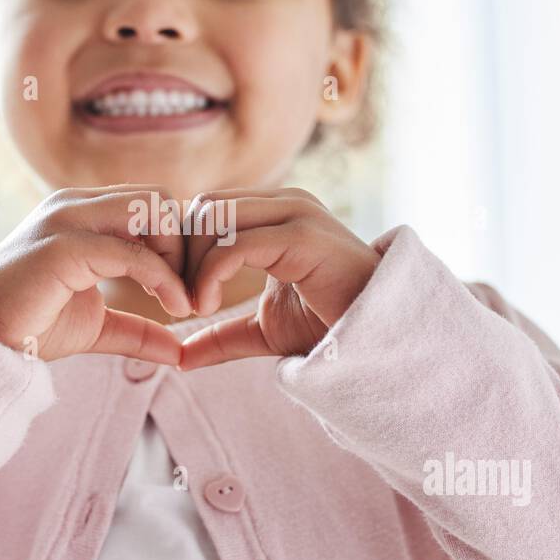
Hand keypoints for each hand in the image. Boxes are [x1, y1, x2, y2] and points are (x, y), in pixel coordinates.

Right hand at [0, 185, 192, 364]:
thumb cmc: (30, 326)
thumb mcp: (97, 326)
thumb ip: (137, 330)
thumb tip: (179, 351)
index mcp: (83, 212)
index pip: (153, 205)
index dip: (179, 245)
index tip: (187, 291)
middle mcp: (75, 204)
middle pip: (160, 199)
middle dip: (185, 245)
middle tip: (190, 293)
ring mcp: (67, 219)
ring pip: (153, 208)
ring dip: (178, 256)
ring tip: (181, 300)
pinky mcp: (64, 245)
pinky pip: (134, 252)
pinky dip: (163, 278)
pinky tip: (173, 309)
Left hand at [177, 187, 381, 369]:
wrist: (379, 341)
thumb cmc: (330, 328)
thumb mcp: (263, 331)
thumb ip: (221, 335)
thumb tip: (179, 356)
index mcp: (276, 212)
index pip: (206, 208)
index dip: (184, 251)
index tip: (183, 298)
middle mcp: (286, 202)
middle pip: (203, 206)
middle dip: (182, 254)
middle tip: (184, 303)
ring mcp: (296, 213)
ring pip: (212, 217)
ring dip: (192, 266)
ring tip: (199, 308)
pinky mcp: (302, 236)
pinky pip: (233, 244)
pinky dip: (209, 276)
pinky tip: (209, 307)